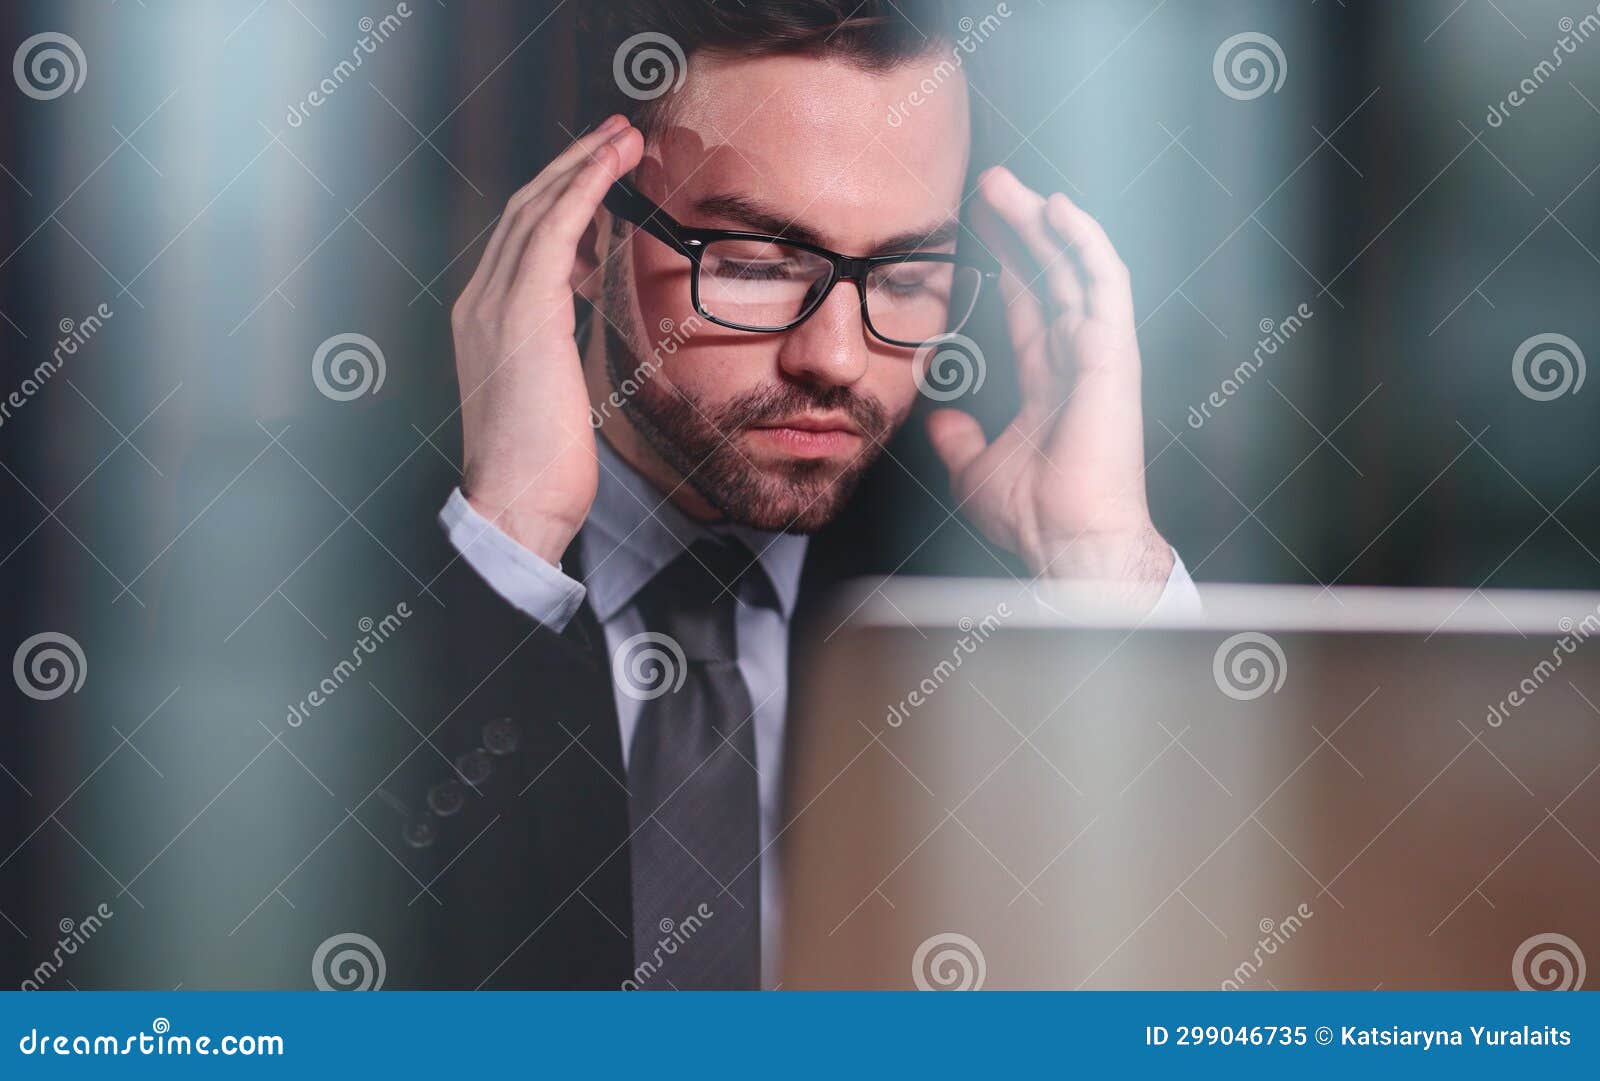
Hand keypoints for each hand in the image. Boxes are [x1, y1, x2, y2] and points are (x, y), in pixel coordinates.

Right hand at [450, 115, 642, 562]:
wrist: (517, 503)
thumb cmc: (542, 461)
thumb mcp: (550, 383)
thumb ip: (555, 330)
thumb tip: (580, 293)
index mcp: (484, 317)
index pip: (522, 237)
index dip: (561, 195)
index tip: (600, 171)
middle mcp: (480, 300)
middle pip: (525, 209)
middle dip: (572, 165)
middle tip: (617, 134)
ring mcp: (494, 304)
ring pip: (537, 210)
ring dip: (583, 165)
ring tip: (623, 137)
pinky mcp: (521, 314)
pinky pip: (552, 232)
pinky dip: (583, 191)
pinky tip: (611, 168)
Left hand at [926, 166, 1172, 600]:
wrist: (1068, 543)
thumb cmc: (1035, 516)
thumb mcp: (975, 467)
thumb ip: (960, 437)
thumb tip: (940, 416)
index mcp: (1051, 382)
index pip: (1028, 305)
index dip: (1007, 263)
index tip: (978, 226)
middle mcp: (1079, 361)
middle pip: (1049, 276)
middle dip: (1021, 229)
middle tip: (990, 185)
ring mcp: (1100, 354)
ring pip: (1073, 268)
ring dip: (1044, 223)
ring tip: (1010, 185)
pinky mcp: (1113, 354)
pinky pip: (1103, 284)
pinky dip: (1083, 243)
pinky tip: (1059, 208)